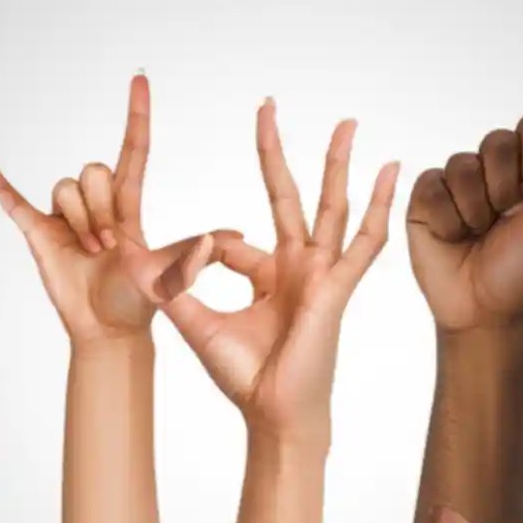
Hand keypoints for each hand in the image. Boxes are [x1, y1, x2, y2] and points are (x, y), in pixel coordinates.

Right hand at [0, 75, 228, 344]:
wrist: (108, 328)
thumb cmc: (139, 300)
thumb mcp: (170, 270)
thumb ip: (196, 250)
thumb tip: (238, 236)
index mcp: (127, 203)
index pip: (133, 148)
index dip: (137, 115)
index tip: (141, 79)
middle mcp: (96, 203)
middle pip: (92, 171)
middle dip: (99, 207)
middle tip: (107, 245)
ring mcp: (65, 217)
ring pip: (65, 188)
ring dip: (78, 220)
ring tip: (88, 251)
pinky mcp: (40, 233)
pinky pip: (15, 202)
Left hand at [151, 97, 399, 442]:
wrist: (274, 416)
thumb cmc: (245, 378)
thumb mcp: (197, 324)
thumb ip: (170, 288)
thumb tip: (130, 258)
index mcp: (268, 277)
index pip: (235, 243)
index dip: (207, 250)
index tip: (182, 265)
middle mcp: (299, 268)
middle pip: (290, 197)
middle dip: (277, 153)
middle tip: (267, 107)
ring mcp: (322, 274)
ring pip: (331, 206)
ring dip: (336, 163)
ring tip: (347, 123)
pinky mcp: (337, 288)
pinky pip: (364, 241)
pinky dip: (379, 206)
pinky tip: (391, 173)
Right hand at [407, 101, 522, 330]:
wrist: (487, 312)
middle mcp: (496, 169)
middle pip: (497, 140)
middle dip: (506, 188)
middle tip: (508, 219)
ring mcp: (459, 181)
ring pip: (464, 164)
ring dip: (477, 209)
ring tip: (481, 233)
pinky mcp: (426, 197)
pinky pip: (433, 184)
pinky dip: (448, 218)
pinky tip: (455, 236)